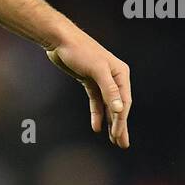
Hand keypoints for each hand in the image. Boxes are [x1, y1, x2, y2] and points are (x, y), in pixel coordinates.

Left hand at [45, 32, 131, 147]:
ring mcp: (101, 80)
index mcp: (121, 73)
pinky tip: (97, 126)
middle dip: (120, 126)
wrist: (60, 40)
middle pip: (119, 106)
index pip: (124, 102)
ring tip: (113, 139)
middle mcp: (114, 77)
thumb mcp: (96, 70)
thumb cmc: (80, 51)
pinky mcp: (88, 81)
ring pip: (108, 105)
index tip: (118, 136)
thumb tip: (120, 110)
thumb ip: (109, 90)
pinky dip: (97, 113)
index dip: (121, 121)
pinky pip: (96, 101)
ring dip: (110, 122)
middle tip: (122, 144)